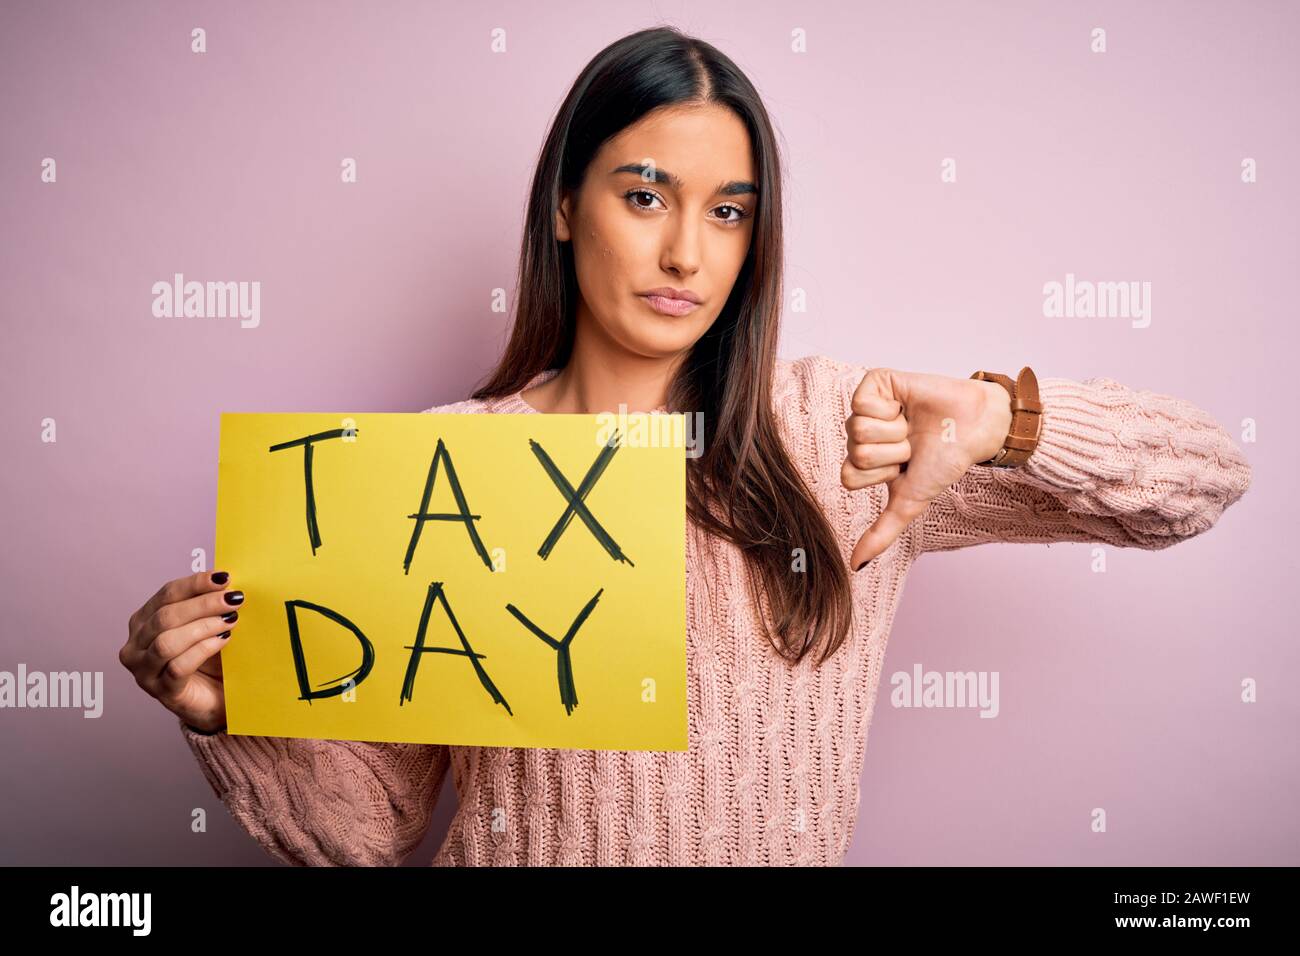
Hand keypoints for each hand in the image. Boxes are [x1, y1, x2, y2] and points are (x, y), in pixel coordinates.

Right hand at [119, 571, 244, 732]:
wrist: (216, 699)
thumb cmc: (211, 659)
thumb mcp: (208, 625)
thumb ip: (210, 604)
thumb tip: (228, 582)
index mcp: (144, 621)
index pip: (167, 594)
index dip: (196, 584)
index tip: (225, 578)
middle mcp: (136, 645)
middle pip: (165, 616)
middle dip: (203, 604)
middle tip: (233, 599)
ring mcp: (144, 670)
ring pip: (166, 642)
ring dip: (202, 626)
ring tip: (231, 620)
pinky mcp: (160, 691)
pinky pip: (177, 667)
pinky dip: (203, 649)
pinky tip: (223, 640)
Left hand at [842, 368, 1012, 567]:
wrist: (973, 427)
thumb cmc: (944, 461)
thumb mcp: (909, 502)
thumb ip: (881, 533)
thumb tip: (855, 566)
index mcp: (865, 461)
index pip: (848, 478)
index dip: (882, 475)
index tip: (905, 466)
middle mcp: (861, 434)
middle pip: (854, 454)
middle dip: (892, 453)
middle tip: (913, 443)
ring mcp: (866, 407)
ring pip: (857, 430)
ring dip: (895, 432)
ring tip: (913, 425)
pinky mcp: (875, 382)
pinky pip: (862, 402)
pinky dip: (891, 408)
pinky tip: (906, 405)